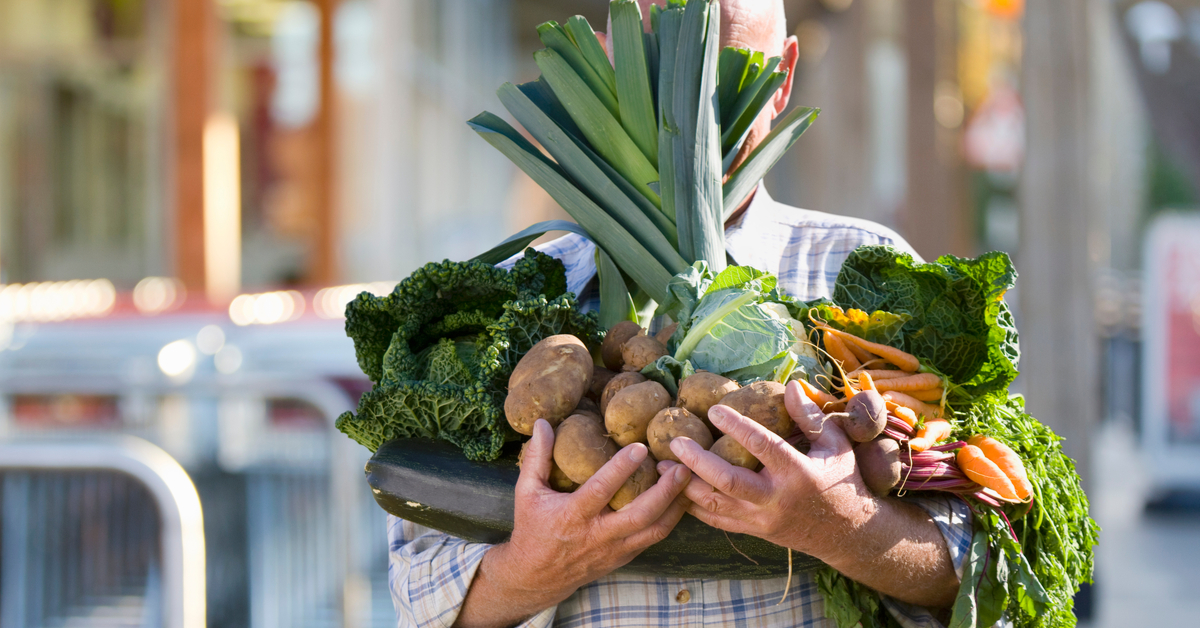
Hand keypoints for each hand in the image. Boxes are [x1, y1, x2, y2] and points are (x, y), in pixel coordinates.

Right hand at [495, 419, 691, 604]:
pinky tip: (680, 499)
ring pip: (654, 530)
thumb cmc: (532, 528)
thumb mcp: (526, 492)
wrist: (536, 577)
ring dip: (675, 505)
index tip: (640, 447)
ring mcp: (614, 549)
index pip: (600, 491)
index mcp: (572, 516)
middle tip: (682, 466)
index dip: (620, 469)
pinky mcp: (624, 557)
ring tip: (689, 479)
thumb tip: (543, 423)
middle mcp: (597, 535)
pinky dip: (670, 519)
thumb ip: (536, 457)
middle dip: (665, 491)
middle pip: (639, 515)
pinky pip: (653, 538)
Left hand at [665, 381, 875, 564]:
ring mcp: (762, 519)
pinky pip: (717, 522)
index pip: (761, 446)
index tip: (713, 410)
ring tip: (660, 466)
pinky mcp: (754, 531)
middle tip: (674, 441)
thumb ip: (811, 417)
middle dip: (697, 461)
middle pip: (727, 481)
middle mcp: (776, 499)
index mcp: (798, 473)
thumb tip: (789, 386)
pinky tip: (674, 490)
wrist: (848, 534)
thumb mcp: (836, 445)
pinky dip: (693, 508)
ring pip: (715, 505)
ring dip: (685, 485)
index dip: (736, 426)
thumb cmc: (843, 480)